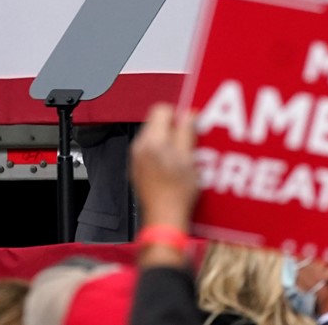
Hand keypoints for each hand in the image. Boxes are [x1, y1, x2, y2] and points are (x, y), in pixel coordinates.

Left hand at [130, 103, 198, 231]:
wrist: (164, 217)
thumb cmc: (177, 194)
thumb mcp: (190, 159)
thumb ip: (187, 132)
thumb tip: (188, 114)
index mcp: (152, 141)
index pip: (161, 109)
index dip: (178, 113)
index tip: (189, 124)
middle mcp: (140, 147)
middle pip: (157, 122)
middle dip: (175, 127)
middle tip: (190, 140)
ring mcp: (137, 159)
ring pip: (155, 136)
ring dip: (170, 140)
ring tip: (185, 155)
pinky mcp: (138, 169)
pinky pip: (151, 150)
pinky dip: (164, 152)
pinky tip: (175, 166)